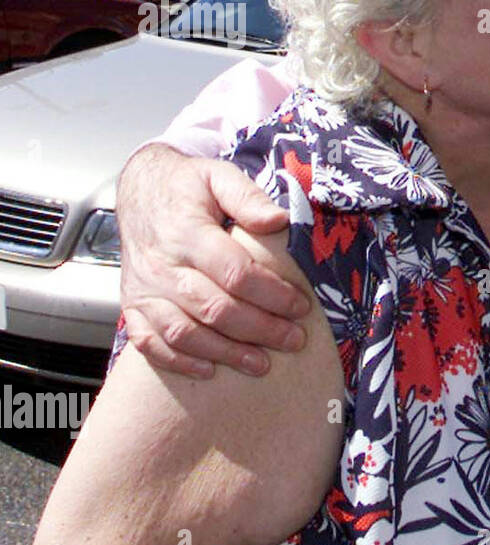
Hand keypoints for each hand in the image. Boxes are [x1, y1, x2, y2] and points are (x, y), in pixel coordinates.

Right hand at [117, 144, 309, 378]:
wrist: (140, 190)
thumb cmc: (186, 186)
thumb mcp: (219, 175)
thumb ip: (248, 196)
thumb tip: (279, 219)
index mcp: (187, 232)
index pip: (235, 272)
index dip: (272, 294)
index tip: (301, 306)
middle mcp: (162, 265)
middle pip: (215, 308)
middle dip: (260, 329)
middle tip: (294, 340)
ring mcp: (144, 289)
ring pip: (184, 332)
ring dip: (225, 353)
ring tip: (261, 363)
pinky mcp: (133, 305)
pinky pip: (150, 342)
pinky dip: (178, 361)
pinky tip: (209, 369)